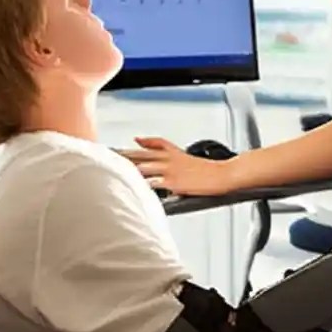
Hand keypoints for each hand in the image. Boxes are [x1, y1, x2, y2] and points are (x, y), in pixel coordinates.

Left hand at [119, 137, 237, 195]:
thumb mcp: (191, 159)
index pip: (156, 143)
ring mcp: (170, 171)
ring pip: (143, 167)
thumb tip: (156, 155)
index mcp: (176, 153)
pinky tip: (131, 188)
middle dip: (124, 156)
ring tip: (113, 173)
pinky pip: (152, 183)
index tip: (129, 143)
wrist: (223, 175)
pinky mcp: (173, 182)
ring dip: (128, 170)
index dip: (141, 143)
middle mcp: (170, 160)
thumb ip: (174, 156)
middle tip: (109, 157)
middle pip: (142, 155)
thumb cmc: (209, 171)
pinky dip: (141, 185)